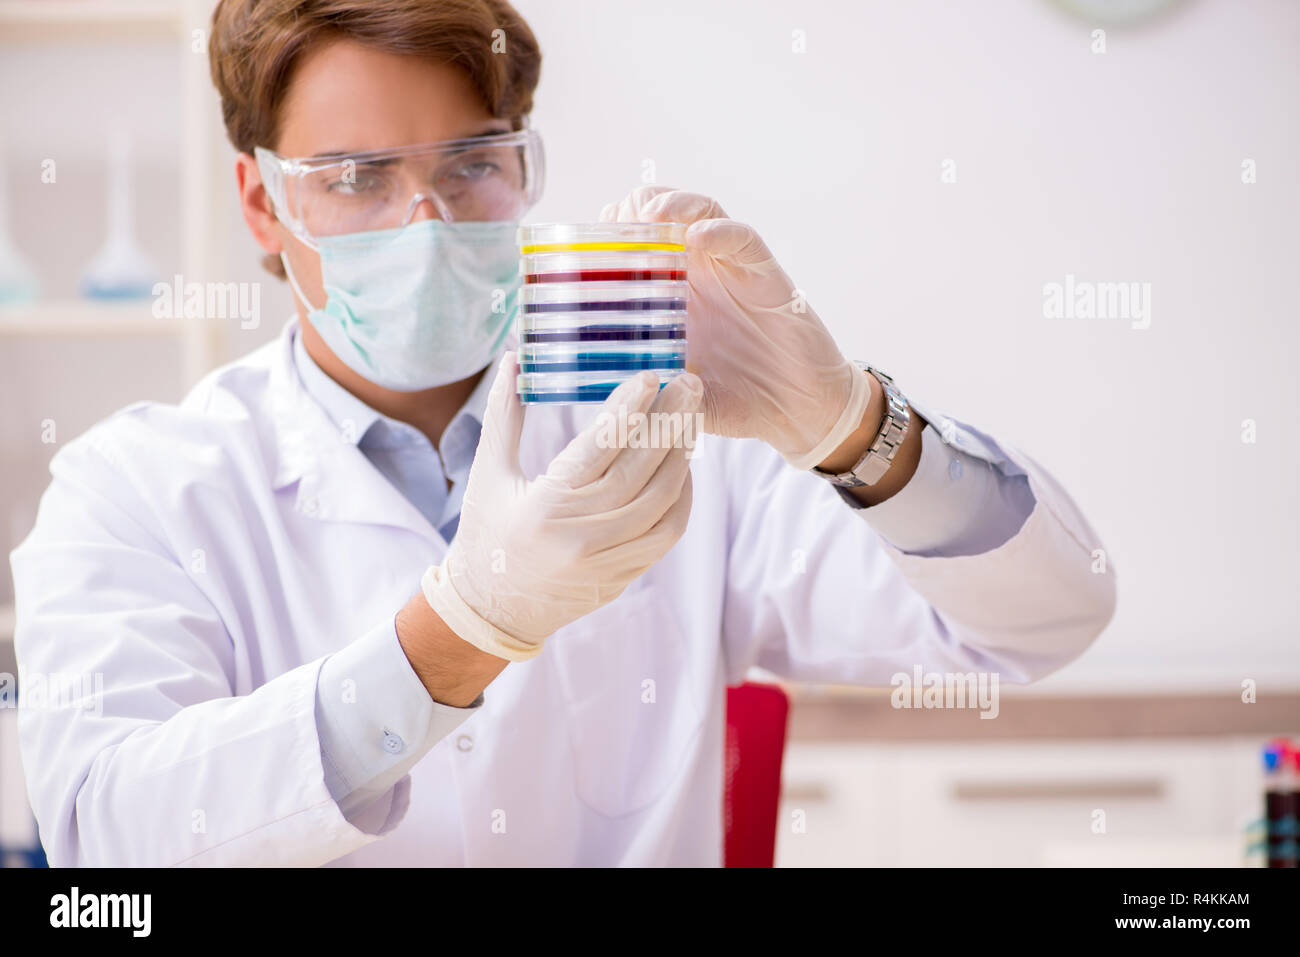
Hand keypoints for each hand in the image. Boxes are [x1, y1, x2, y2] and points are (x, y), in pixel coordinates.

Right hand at [420, 354, 700, 660]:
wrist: (490, 609)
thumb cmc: (485, 533)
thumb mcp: (487, 473)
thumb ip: (504, 415)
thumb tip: (514, 357)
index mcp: (544, 506)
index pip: (597, 448)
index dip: (628, 409)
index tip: (651, 376)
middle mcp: (579, 537)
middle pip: (639, 471)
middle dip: (670, 423)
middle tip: (689, 384)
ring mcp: (605, 560)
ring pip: (662, 503)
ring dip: (681, 457)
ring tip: (690, 419)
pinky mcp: (622, 575)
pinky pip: (666, 533)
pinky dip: (682, 498)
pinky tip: (683, 467)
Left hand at [600, 186, 870, 470]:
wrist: (796, 411)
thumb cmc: (736, 400)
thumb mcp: (678, 396)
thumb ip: (647, 389)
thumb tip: (598, 401)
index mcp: (670, 296)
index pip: (634, 243)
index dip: (609, 233)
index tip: (586, 245)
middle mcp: (698, 273)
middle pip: (661, 214)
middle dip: (635, 209)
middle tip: (616, 223)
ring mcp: (730, 268)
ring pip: (700, 211)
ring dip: (674, 205)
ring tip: (652, 215)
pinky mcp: (763, 273)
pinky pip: (741, 238)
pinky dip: (719, 232)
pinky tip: (698, 239)